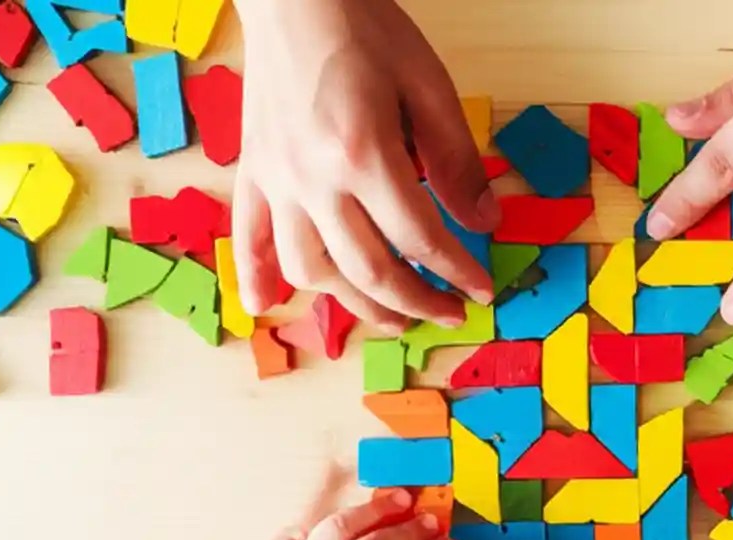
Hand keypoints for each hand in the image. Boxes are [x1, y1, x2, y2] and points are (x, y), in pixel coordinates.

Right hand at [233, 0, 497, 330]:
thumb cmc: (364, 29)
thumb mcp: (428, 85)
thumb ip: (455, 161)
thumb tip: (485, 223)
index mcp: (363, 154)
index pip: (420, 237)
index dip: (457, 271)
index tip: (481, 290)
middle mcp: (313, 178)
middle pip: (368, 268)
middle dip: (415, 302)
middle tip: (447, 313)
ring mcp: (276, 179)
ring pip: (310, 269)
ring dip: (351, 305)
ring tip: (388, 318)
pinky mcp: (253, 171)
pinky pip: (247, 235)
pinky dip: (254, 275)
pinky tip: (265, 305)